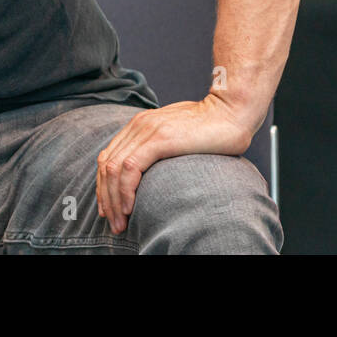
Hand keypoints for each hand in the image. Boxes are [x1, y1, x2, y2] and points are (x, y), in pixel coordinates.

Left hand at [96, 93, 253, 234]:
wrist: (231, 112)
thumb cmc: (211, 128)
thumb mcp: (178, 136)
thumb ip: (161, 146)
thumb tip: (154, 170)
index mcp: (140, 124)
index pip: (108, 158)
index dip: (104, 187)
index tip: (110, 210)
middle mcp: (139, 125)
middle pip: (106, 166)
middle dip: (106, 198)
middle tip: (113, 224)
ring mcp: (147, 130)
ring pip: (114, 169)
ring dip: (114, 200)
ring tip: (121, 223)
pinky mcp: (159, 139)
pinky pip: (130, 168)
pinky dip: (125, 191)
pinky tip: (130, 207)